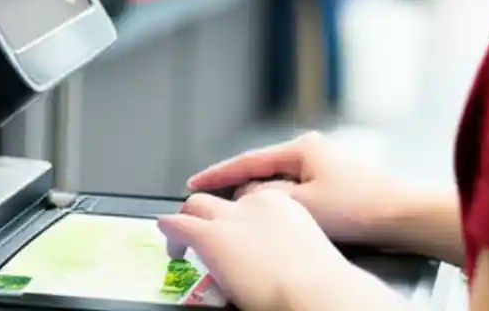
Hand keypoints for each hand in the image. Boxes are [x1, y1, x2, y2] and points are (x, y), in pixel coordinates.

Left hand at [158, 191, 353, 310]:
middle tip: (204, 230)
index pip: (253, 200)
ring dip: (189, 219)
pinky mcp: (210, 235)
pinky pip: (179, 224)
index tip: (238, 234)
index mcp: (284, 205)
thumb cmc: (318, 283)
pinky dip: (170, 231)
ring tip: (182, 238)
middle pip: (223, 198)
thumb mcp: (302, 253)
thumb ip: (283, 248)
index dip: (240, 217)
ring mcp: (231, 218)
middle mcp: (255, 203)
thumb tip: (272, 262)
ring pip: (198, 204)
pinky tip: (171, 245)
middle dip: (211, 212)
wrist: (313, 290)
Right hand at [186, 132, 417, 249]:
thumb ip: (266, 195)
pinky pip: (299, 195)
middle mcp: (314, 151)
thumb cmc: (360, 206)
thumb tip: (246, 193)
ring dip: (265, 202)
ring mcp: (326, 167)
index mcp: (303, 147)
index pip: (248, 160)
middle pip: (264, 171)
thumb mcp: (301, 203)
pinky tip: (280, 221)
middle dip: (242, 189)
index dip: (218, 174)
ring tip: (248, 217)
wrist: (401, 217)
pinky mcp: (336, 186)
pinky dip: (285, 207)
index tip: (194, 183)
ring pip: (282, 186)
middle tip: (215, 204)